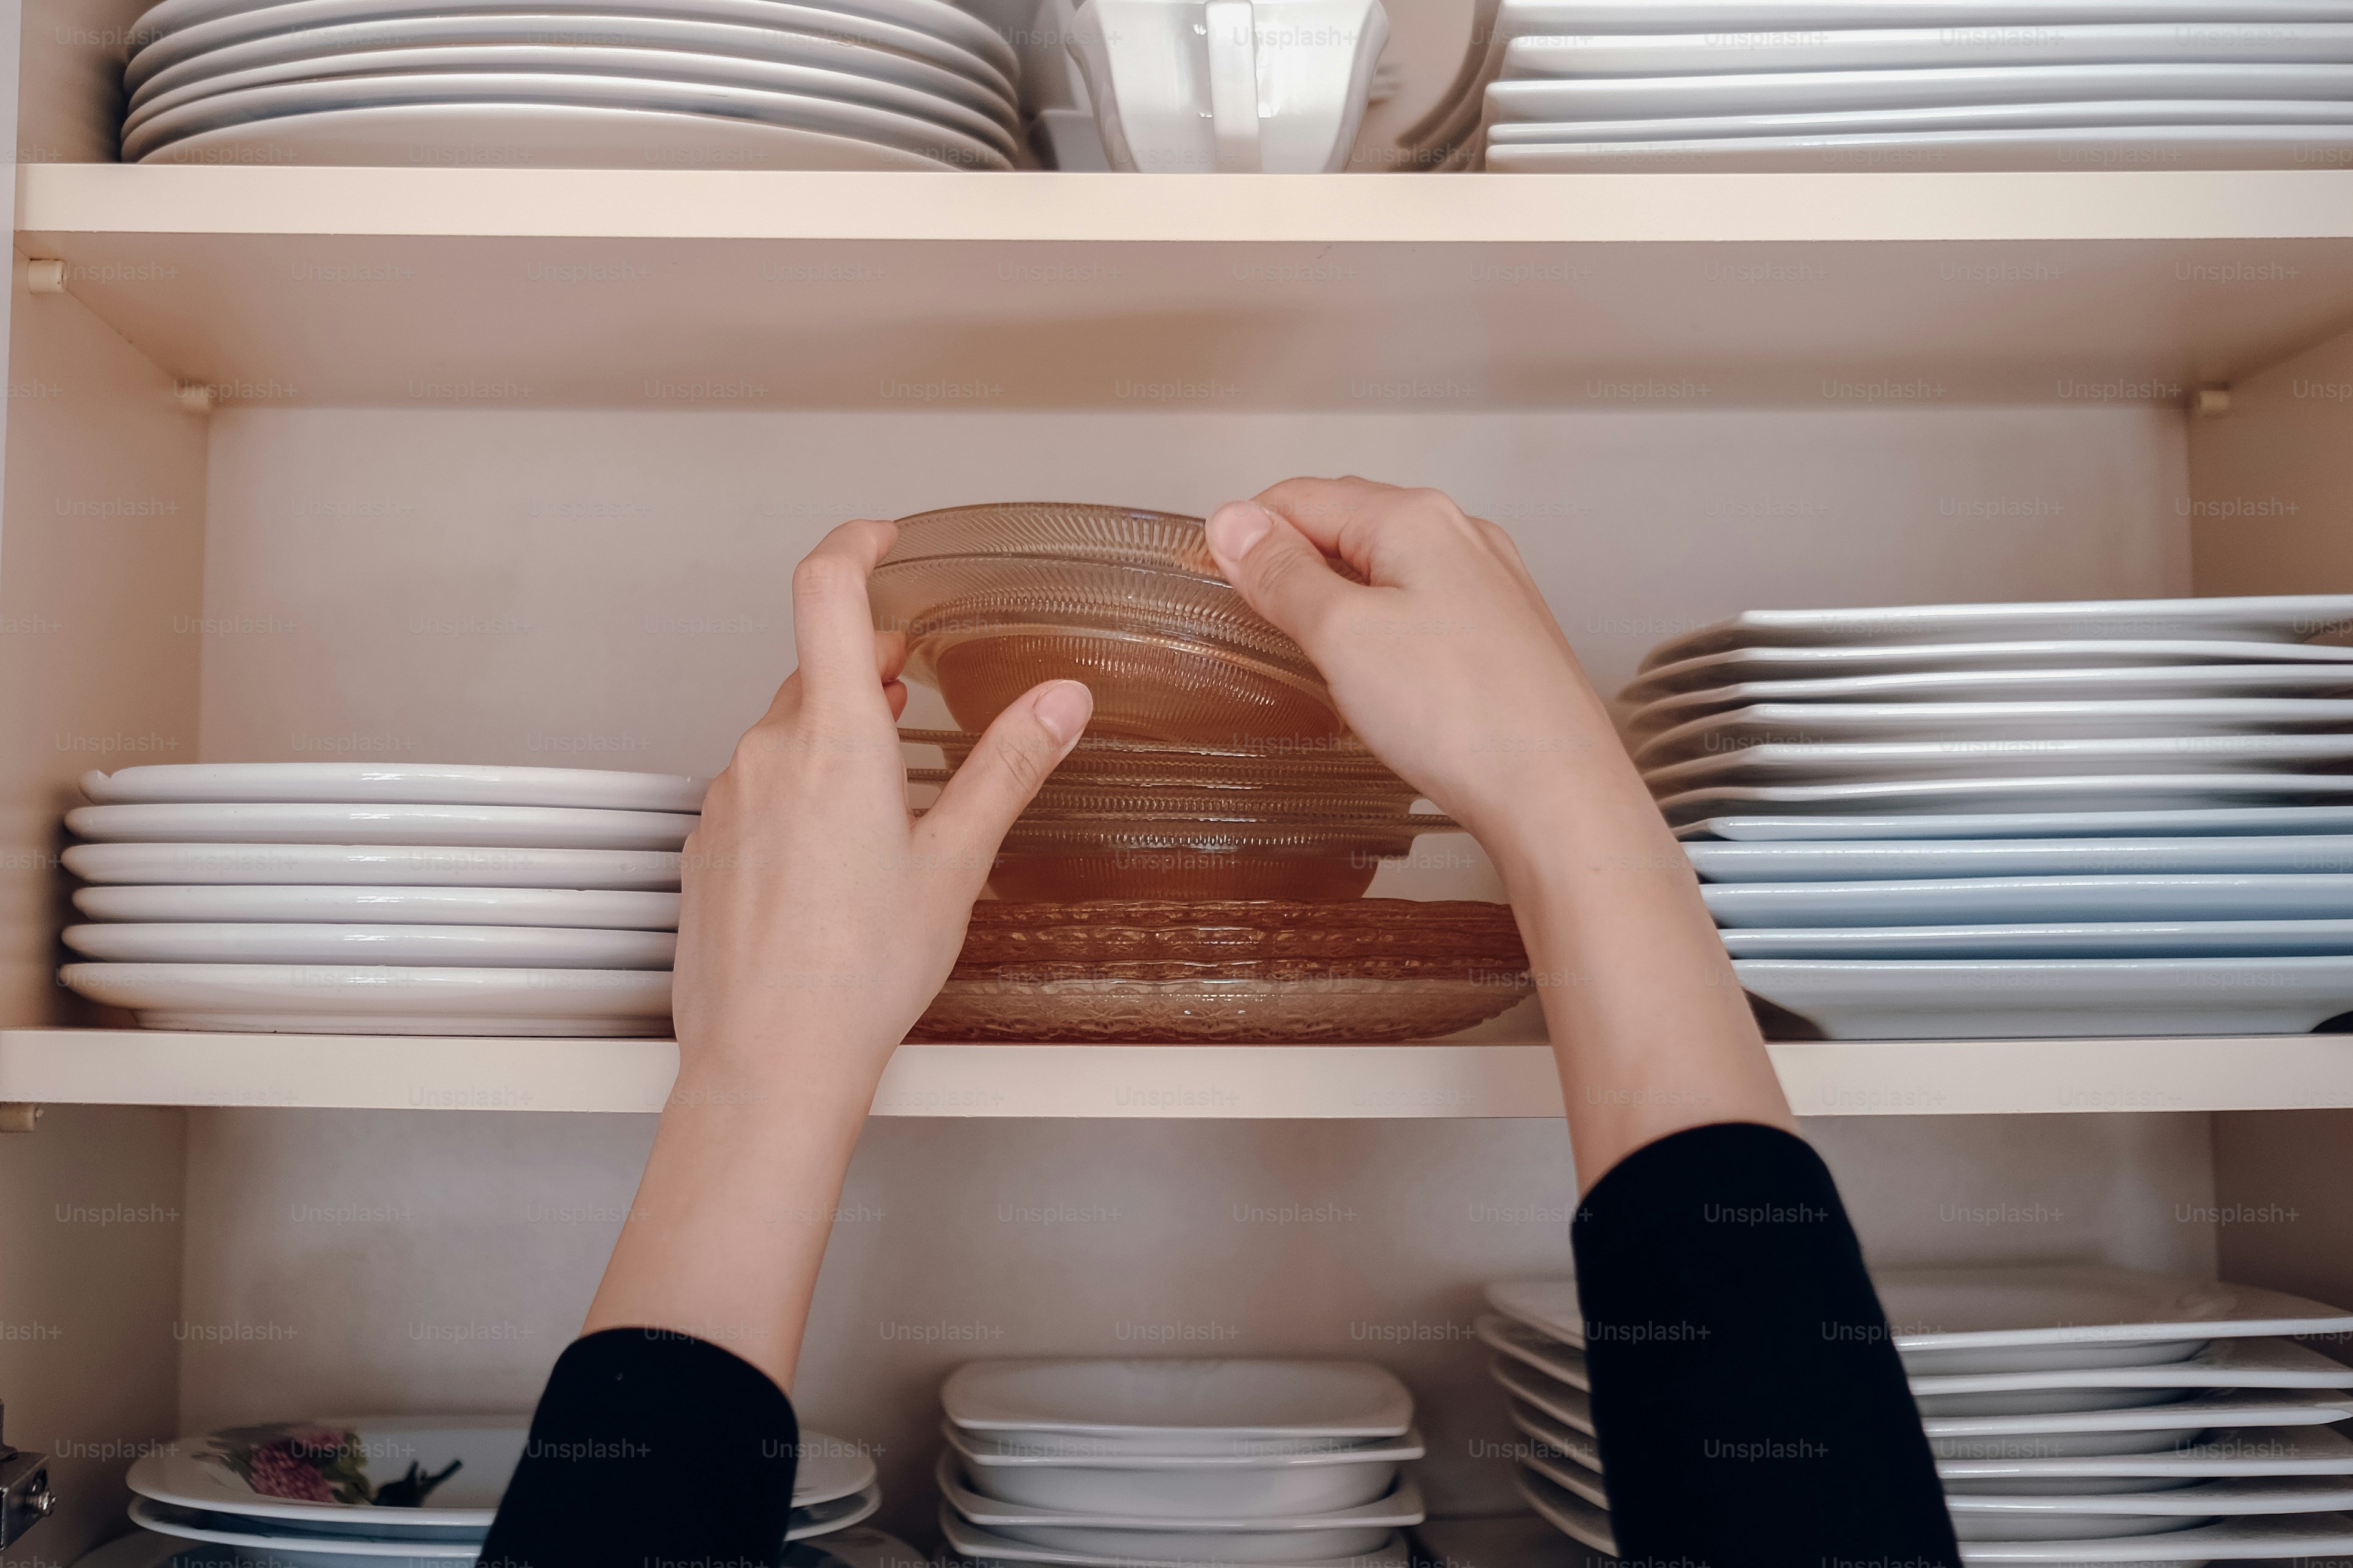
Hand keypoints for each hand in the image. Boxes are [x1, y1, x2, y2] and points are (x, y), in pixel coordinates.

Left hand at [584, 517, 1092, 1387]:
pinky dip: (796, 795)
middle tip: (915, 690)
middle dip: (865, 668)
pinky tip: (832, 862)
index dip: (856, 545)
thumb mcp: (956, 864)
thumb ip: (1008, 767)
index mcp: (835, 741)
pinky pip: (755, 790)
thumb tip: (1061, 698)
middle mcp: (767, 754)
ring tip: (885, 800)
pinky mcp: (706, 847)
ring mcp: (727, 800)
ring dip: (833, 740)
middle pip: (813, 671)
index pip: (826, 591)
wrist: (768, 1066)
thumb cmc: (861, 976)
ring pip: (784, 735)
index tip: (886, 540)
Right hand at [1204, 477, 1790, 1185]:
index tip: (1206, 580)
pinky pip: (1424, 606)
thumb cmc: (1454, 713)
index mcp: (1415, 518)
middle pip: (1349, 522)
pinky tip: (1370, 670)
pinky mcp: (1508, 638)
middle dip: (1290, 557)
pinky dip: (1381, 622)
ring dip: (1336, 592)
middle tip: (1244, 615)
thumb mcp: (1344, 636)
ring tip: (1300, 644)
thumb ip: (1283, 575)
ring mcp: (1492, 586)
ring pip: (1389, 566)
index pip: (1302, 495)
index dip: (1247, 531)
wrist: (1558, 796)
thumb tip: (1231, 521)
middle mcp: (1462, 536)